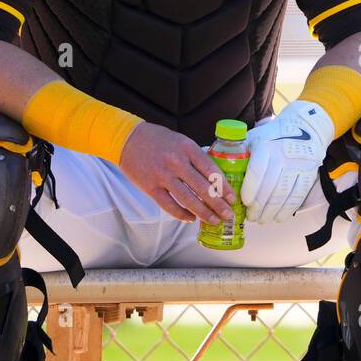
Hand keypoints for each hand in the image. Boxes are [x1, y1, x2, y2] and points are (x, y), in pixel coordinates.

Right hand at [118, 122, 235, 224]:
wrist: (128, 139)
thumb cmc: (159, 140)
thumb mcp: (182, 142)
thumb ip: (196, 157)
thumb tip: (215, 177)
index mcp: (188, 149)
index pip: (212, 170)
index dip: (224, 187)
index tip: (232, 198)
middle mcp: (177, 162)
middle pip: (203, 188)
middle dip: (218, 204)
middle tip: (228, 215)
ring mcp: (163, 176)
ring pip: (188, 199)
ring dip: (203, 213)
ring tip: (214, 221)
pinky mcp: (150, 187)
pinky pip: (169, 205)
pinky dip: (181, 214)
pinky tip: (191, 219)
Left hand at [240, 100, 335, 222]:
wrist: (304, 128)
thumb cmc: (271, 137)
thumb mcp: (252, 137)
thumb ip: (232, 148)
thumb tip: (202, 152)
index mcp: (265, 144)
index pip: (257, 170)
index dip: (250, 189)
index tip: (243, 202)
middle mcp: (283, 154)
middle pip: (269, 187)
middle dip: (258, 206)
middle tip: (250, 217)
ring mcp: (298, 164)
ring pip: (283, 194)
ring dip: (271, 212)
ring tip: (261, 219)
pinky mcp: (308, 173)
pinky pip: (297, 196)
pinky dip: (286, 210)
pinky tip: (278, 217)